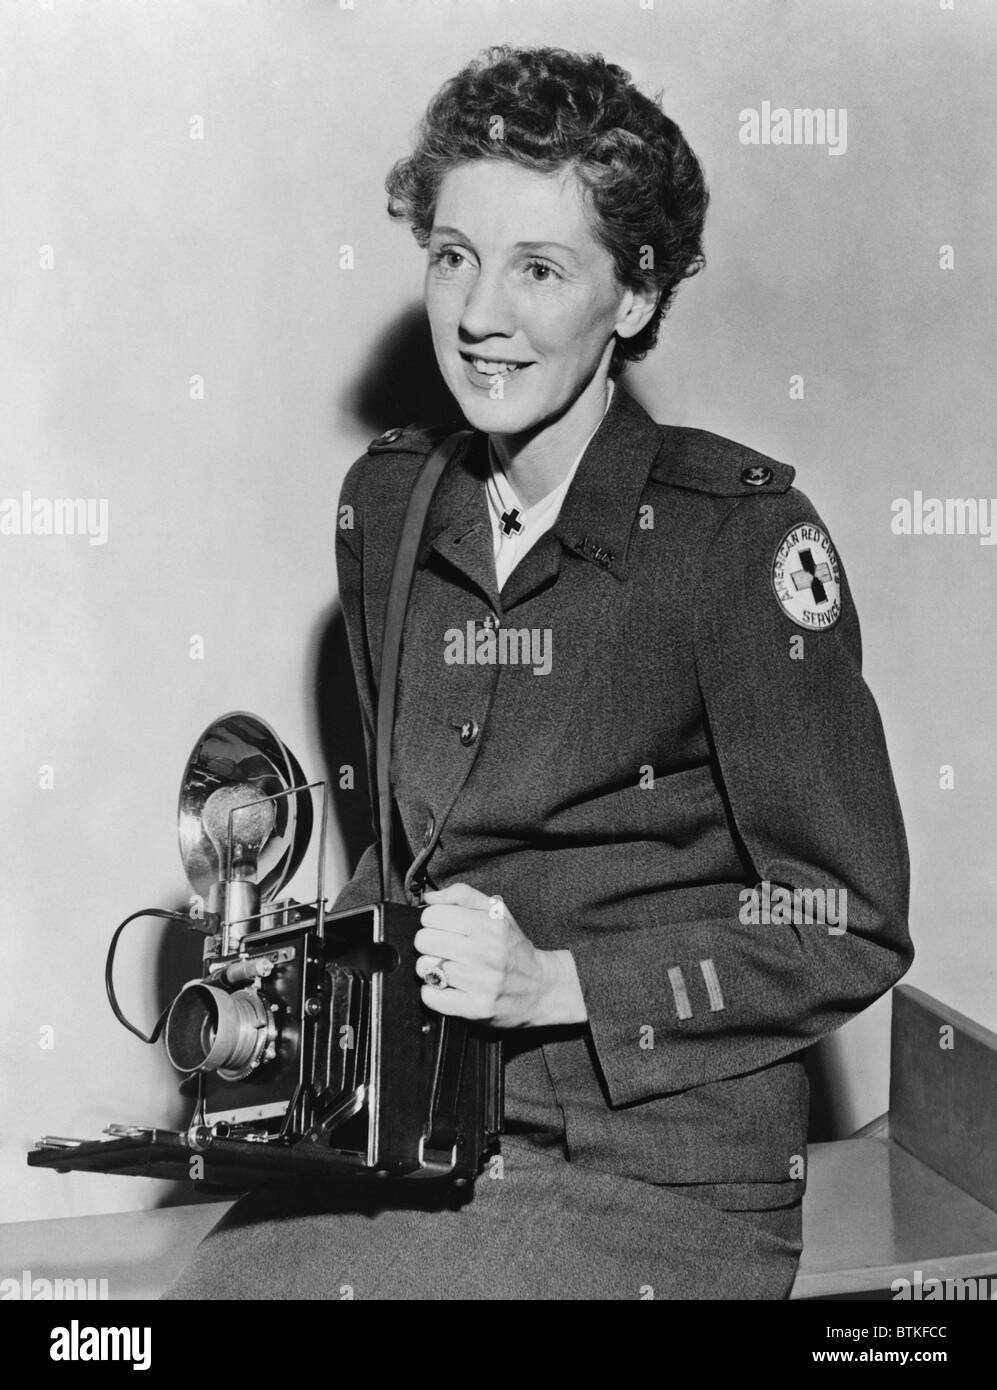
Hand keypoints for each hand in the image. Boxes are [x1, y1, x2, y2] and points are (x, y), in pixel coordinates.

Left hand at [414, 882, 587, 1027]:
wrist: (542, 988)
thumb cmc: (514, 949)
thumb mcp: (496, 912)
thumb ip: (462, 895)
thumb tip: (430, 897)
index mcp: (490, 925)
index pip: (432, 915)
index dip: (433, 920)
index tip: (442, 927)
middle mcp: (486, 952)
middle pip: (424, 940)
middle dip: (429, 943)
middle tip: (443, 947)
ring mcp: (481, 982)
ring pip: (425, 968)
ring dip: (430, 968)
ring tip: (446, 967)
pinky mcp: (476, 1008)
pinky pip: (431, 996)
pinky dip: (432, 992)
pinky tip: (446, 986)